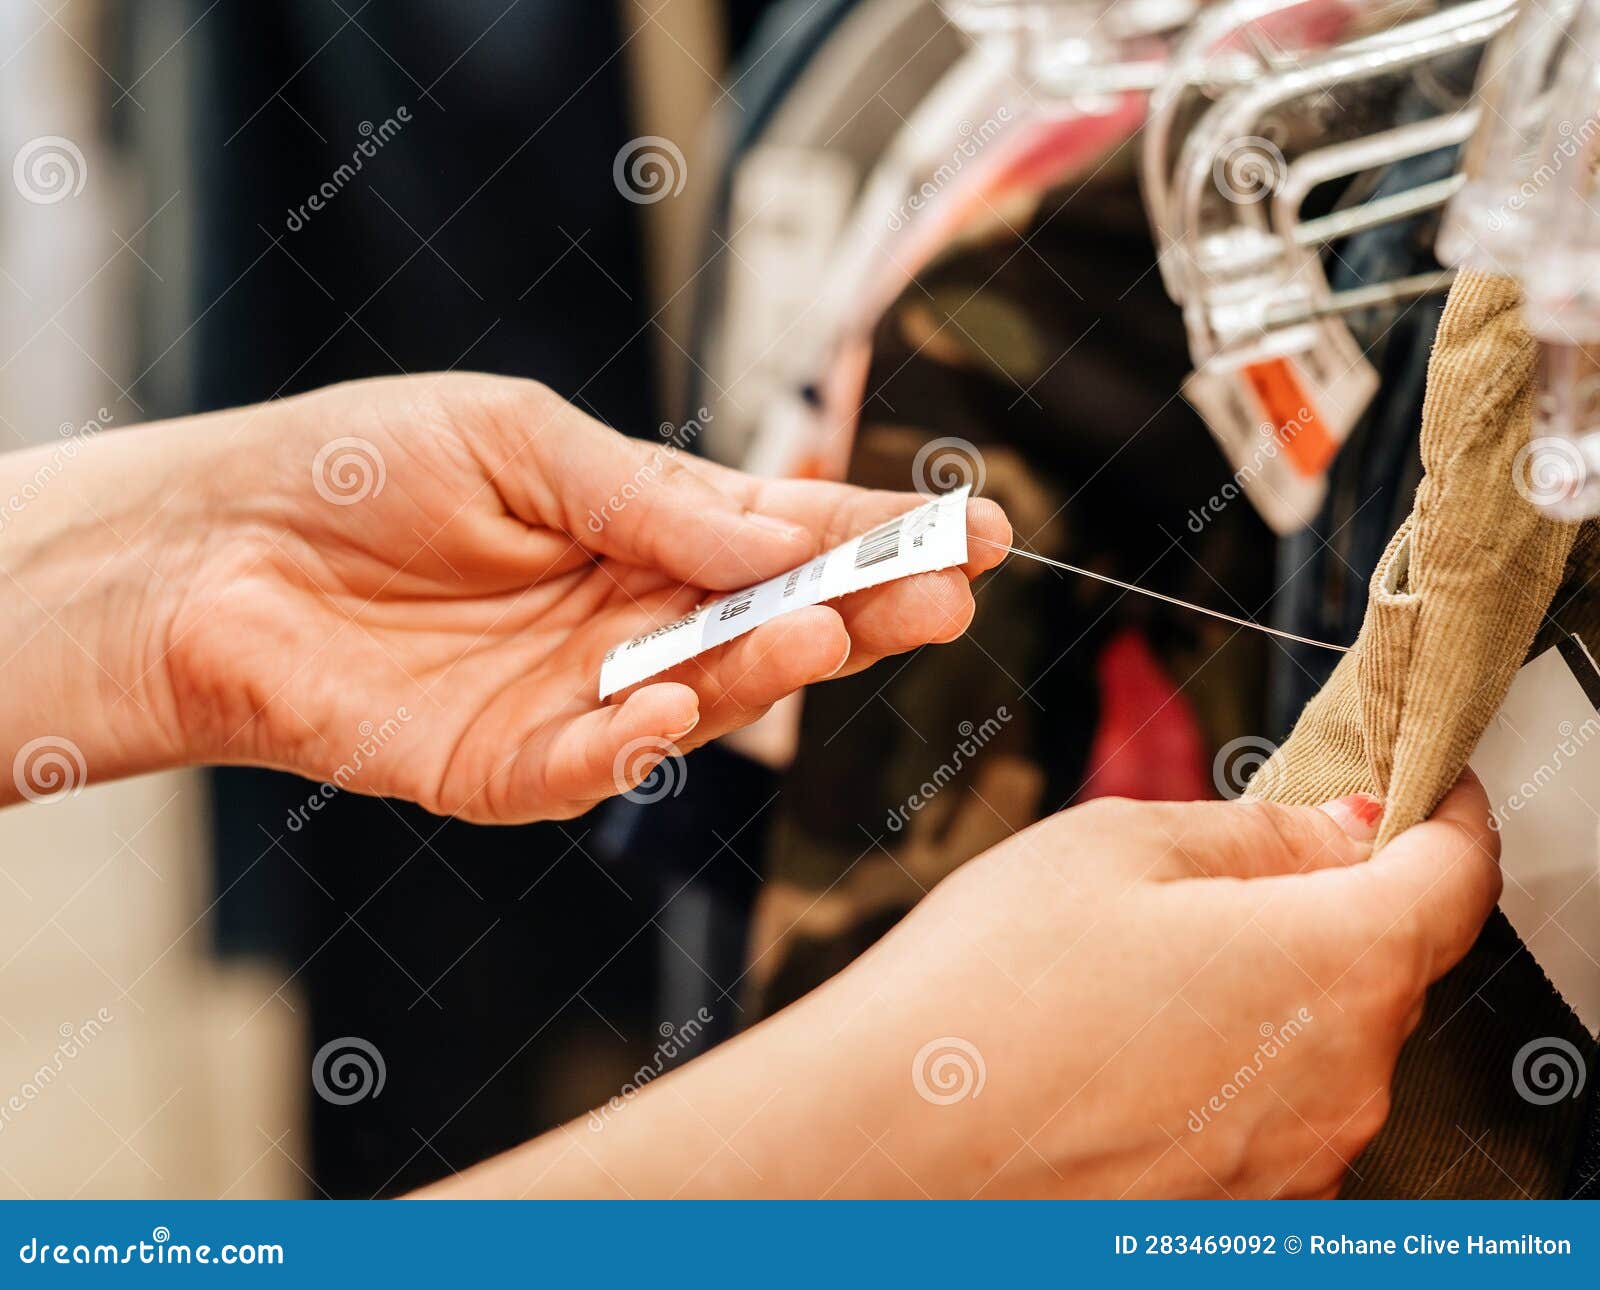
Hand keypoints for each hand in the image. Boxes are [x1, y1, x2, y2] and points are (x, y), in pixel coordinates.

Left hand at [0, 374, 1007, 818]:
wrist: (220, 549)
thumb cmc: (359, 471)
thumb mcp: (517, 438)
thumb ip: (645, 494)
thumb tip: (768, 532)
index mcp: (644, 529)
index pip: (786, 535)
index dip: (878, 536)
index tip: (973, 530)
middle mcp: (631, 618)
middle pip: (772, 624)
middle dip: (862, 610)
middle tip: (939, 594)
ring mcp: (580, 698)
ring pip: (704, 698)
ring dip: (762, 669)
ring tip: (815, 628)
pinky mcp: (512, 767)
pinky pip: (595, 766)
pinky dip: (635, 742)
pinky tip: (665, 703)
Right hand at [426, 776, 1498, 1196]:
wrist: (888, 1141)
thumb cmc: (985, 989)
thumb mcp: (1120, 844)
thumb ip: (1259, 832)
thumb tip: (1341, 828)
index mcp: (1334, 963)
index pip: (1455, 872)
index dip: (1439, 811)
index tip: (1416, 787)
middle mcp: (1342, 1082)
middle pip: (1387, 958)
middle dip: (1329, 896)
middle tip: (1224, 863)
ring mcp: (1294, 1162)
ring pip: (1323, 1038)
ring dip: (1273, 985)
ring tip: (1138, 968)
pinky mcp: (1239, 1211)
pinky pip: (1273, 1112)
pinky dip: (1233, 1064)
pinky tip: (1128, 1043)